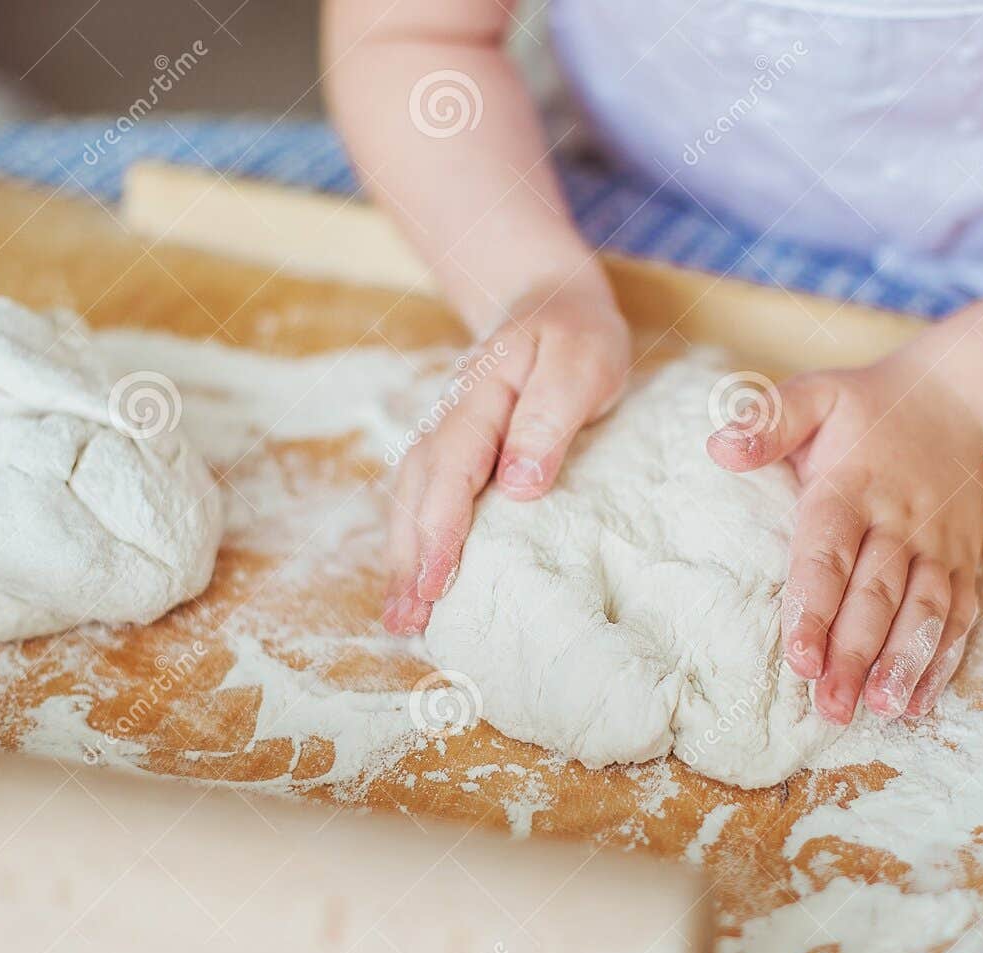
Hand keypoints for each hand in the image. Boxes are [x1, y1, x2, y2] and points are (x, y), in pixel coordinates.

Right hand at [382, 271, 630, 634]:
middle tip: (407, 622)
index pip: (453, 468)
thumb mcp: (582, 362)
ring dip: (402, 559)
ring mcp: (443, 432)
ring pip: (411, 500)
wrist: (549, 301)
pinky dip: (413, 543)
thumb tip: (520, 485)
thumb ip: (550, 416)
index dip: (442, 529)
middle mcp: (448, 415)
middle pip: (417, 492)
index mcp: (480, 393)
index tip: (438, 582)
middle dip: (409, 559)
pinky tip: (414, 585)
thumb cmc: (575, 336)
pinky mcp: (450, 452)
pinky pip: (423, 500)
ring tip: (400, 620)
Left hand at [707, 363, 982, 721]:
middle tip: (831, 706)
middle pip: (876, 596)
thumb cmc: (867, 408)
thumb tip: (719, 447)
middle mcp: (899, 522)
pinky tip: (919, 702)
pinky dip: (943, 660)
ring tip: (879, 711)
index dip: (815, 608)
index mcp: (853, 487)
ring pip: (925, 612)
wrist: (956, 400)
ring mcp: (938, 546)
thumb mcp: (815, 395)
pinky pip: (958, 615)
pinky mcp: (965, 562)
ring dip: (903, 664)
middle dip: (855, 655)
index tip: (799, 658)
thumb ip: (768, 420)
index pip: (829, 555)